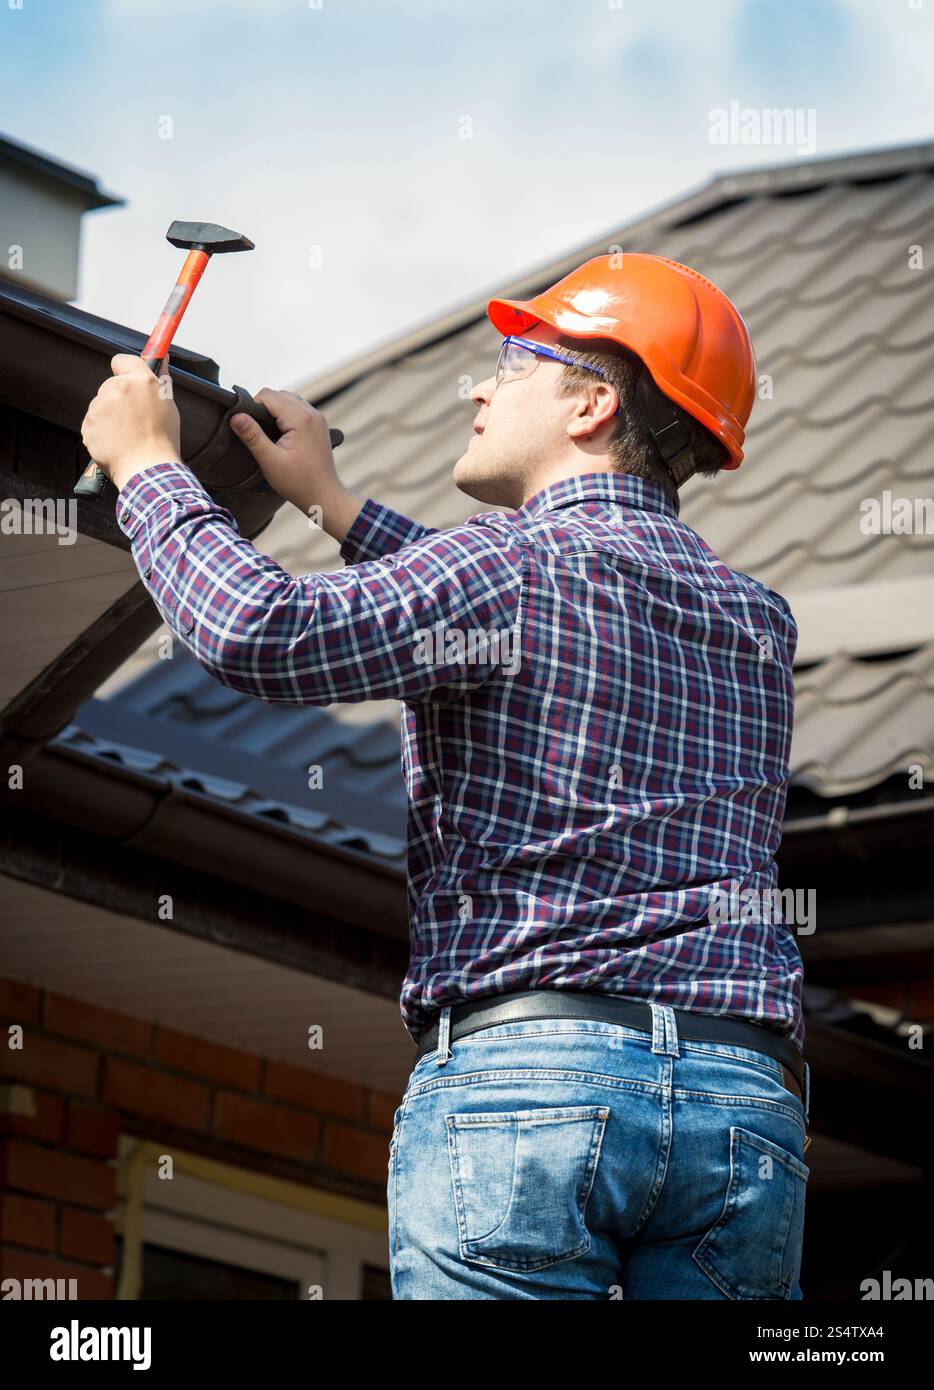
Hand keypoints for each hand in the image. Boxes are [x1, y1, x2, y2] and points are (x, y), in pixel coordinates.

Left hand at [80, 354, 181, 489]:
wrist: (147, 469)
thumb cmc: (162, 440)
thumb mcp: (167, 404)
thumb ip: (160, 378)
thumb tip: (161, 358)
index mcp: (139, 381)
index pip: (122, 360)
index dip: (125, 369)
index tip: (128, 376)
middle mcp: (117, 388)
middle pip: (112, 385)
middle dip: (120, 399)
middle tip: (136, 419)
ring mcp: (99, 407)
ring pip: (102, 406)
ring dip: (111, 416)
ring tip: (128, 434)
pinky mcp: (88, 424)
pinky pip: (93, 424)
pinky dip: (102, 432)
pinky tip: (118, 442)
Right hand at [231, 389, 341, 517]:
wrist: (324, 496)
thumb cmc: (299, 482)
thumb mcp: (270, 460)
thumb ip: (252, 436)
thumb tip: (236, 416)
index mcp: (301, 418)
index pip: (268, 395)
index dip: (253, 406)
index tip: (247, 425)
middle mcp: (312, 413)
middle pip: (279, 395)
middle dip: (263, 408)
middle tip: (256, 431)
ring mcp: (318, 418)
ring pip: (288, 400)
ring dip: (274, 410)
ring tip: (267, 433)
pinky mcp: (318, 425)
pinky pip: (297, 409)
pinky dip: (285, 415)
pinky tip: (280, 433)